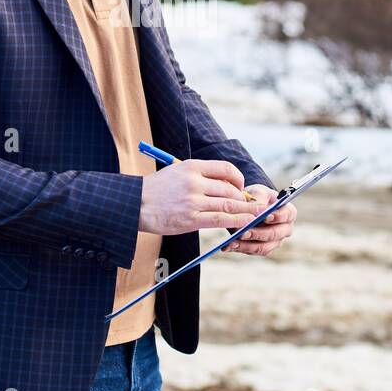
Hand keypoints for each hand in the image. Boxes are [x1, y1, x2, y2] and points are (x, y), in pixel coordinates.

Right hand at [138, 158, 263, 236]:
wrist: (135, 204)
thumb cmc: (157, 189)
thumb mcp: (177, 171)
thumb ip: (200, 176)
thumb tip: (226, 184)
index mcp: (191, 166)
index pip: (225, 169)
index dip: (238, 178)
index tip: (241, 186)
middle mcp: (194, 182)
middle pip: (229, 188)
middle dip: (243, 198)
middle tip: (251, 205)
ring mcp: (193, 201)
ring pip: (228, 205)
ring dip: (245, 210)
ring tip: (256, 214)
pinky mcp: (190, 219)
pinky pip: (220, 220)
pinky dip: (236, 221)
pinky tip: (245, 223)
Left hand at [220, 183, 295, 255]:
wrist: (250, 205)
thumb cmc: (257, 197)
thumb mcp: (258, 191)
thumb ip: (259, 198)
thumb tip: (257, 208)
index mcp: (288, 213)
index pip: (286, 216)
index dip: (277, 217)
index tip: (266, 216)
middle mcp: (285, 229)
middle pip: (274, 235)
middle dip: (258, 234)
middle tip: (244, 232)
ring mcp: (275, 242)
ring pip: (263, 247)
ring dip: (247, 245)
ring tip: (232, 242)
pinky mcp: (262, 249)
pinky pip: (252, 252)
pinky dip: (240, 249)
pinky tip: (228, 246)